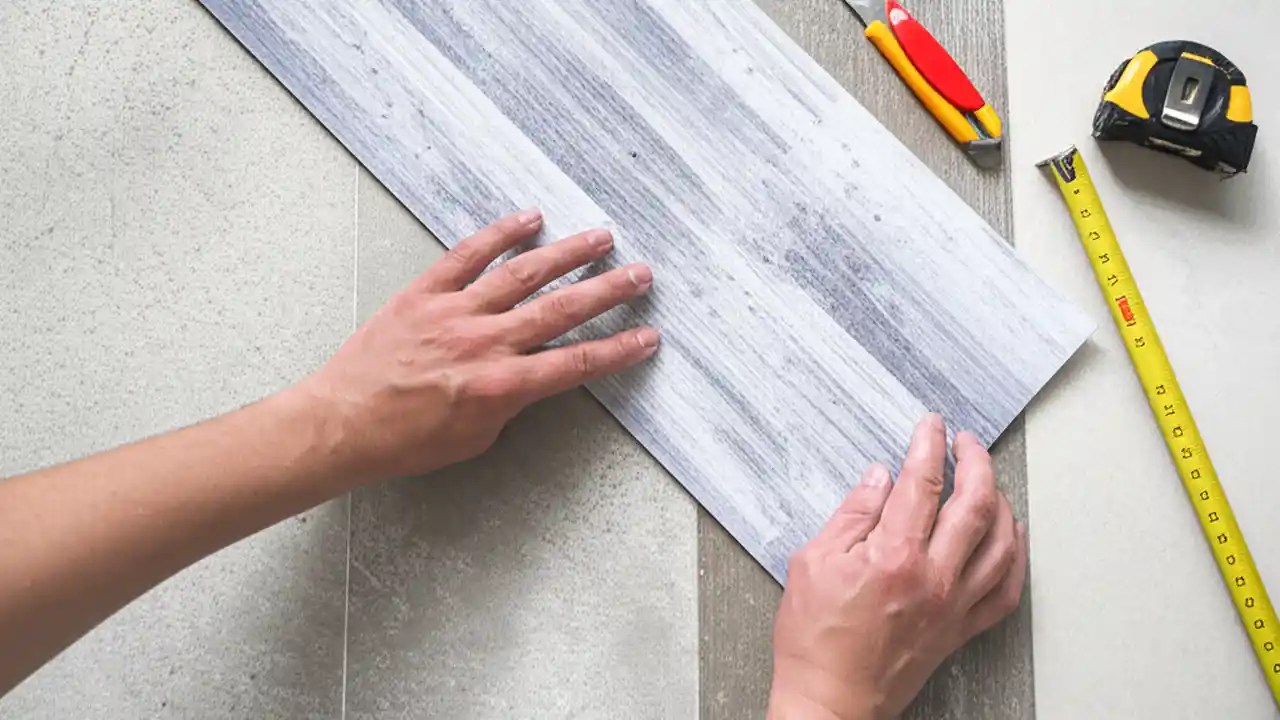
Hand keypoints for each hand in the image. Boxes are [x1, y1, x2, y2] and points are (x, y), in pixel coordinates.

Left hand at [296, 209, 657, 480]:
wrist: (342, 424)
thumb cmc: (404, 441)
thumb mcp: (474, 439)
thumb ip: (509, 403)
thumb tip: (526, 376)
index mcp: (502, 386)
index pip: (576, 364)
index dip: (618, 350)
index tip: (647, 336)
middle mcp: (486, 343)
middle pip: (562, 310)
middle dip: (609, 291)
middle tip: (642, 275)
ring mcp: (456, 312)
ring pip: (523, 274)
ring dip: (567, 254)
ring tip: (601, 238)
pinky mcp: (425, 294)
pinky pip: (467, 255)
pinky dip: (500, 234)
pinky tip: (529, 219)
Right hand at [767, 413, 1027, 719]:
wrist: (829, 699)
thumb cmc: (814, 639)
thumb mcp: (813, 563)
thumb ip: (852, 515)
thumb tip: (879, 479)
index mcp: (893, 556)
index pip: (921, 483)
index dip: (928, 445)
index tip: (930, 426)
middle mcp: (933, 577)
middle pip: (975, 504)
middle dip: (975, 462)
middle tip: (966, 442)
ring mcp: (953, 605)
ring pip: (1001, 542)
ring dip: (1001, 502)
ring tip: (988, 481)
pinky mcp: (960, 629)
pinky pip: (1006, 590)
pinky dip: (1015, 557)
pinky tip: (1011, 537)